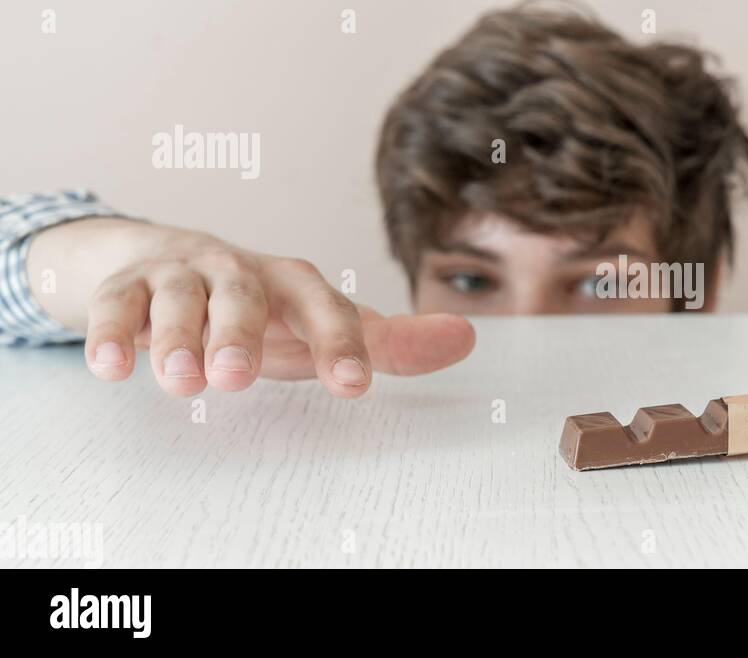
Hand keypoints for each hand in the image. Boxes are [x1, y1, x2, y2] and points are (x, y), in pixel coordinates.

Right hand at [31, 220, 474, 396]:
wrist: (163, 261)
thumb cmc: (260, 307)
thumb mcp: (318, 325)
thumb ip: (386, 340)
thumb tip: (466, 337)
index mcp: (292, 283)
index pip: (323, 305)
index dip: (340, 342)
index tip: (354, 386)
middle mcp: (238, 271)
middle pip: (243, 292)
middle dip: (241, 334)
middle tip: (238, 381)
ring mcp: (180, 275)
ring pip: (178, 296)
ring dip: (177, 338)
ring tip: (182, 383)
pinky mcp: (125, 286)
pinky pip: (115, 304)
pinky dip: (110, 333)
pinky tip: (111, 368)